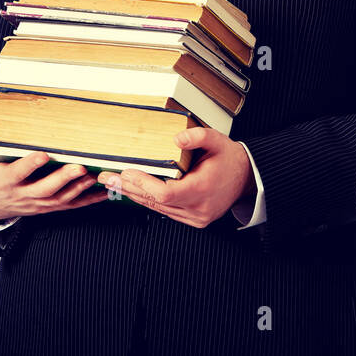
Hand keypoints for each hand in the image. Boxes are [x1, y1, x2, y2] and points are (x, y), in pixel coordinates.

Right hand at [0, 84, 109, 220]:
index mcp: (5, 178)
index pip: (18, 172)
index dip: (30, 165)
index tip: (43, 155)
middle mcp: (21, 193)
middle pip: (44, 188)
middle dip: (62, 178)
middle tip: (78, 166)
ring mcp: (36, 203)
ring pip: (59, 198)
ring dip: (78, 188)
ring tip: (94, 174)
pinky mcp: (46, 206)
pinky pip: (69, 205)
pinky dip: (87, 199)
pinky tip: (103, 190)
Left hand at [96, 126, 254, 228]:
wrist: (247, 178)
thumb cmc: (230, 158)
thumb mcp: (217, 140)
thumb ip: (198, 136)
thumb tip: (176, 138)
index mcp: (202, 189)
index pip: (166, 193)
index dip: (144, 184)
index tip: (127, 172)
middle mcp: (198, 208)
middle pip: (156, 202)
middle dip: (129, 188)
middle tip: (107, 176)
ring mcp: (195, 217)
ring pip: (158, 208)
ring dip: (135, 195)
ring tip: (113, 183)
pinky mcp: (193, 219)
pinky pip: (165, 211)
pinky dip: (148, 200)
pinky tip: (133, 191)